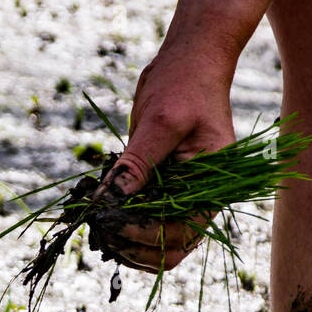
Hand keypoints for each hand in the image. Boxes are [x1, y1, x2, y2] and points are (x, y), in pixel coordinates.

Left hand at [92, 44, 236, 271]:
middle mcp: (199, 199)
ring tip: (98, 225)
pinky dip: (121, 222)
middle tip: (102, 233)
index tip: (113, 225)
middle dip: (134, 248)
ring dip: (125, 241)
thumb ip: (137, 163)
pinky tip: (101, 213)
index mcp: (213, 188)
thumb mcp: (161, 122)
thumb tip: (110, 200)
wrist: (187, 62)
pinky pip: (142, 219)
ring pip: (154, 241)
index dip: (147, 238)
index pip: (182, 235)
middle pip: (169, 248)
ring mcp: (180, 196)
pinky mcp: (160, 188)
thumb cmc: (184, 85)